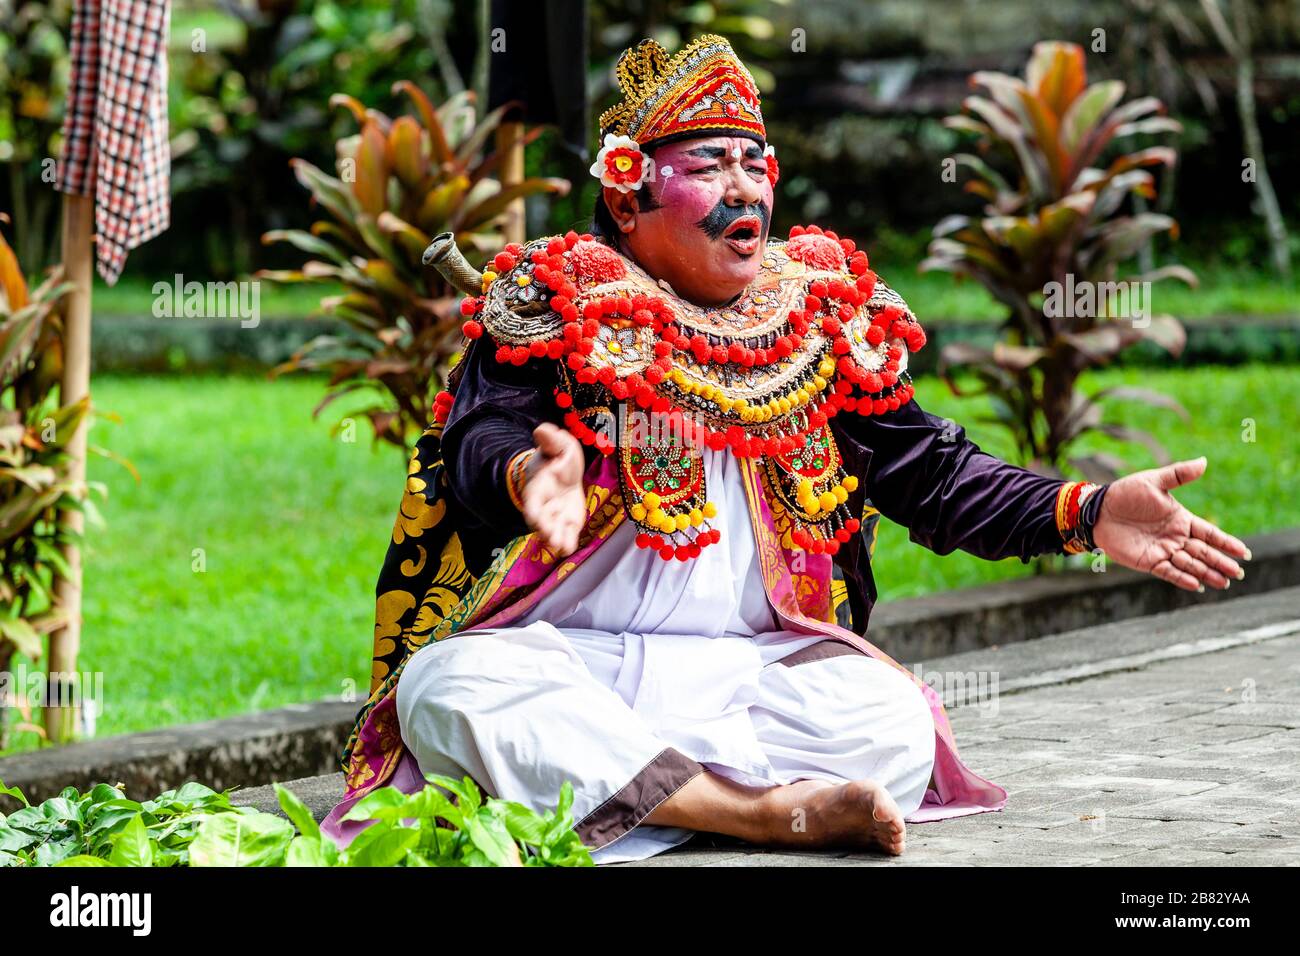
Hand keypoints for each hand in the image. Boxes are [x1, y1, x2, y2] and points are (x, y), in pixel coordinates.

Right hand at [519, 423, 586, 556]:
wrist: (564, 473)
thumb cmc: (557, 457)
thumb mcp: (559, 444)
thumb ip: (551, 439)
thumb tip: (542, 430)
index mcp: (538, 487)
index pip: (531, 500)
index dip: (532, 509)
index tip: (533, 517)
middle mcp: (544, 506)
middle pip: (540, 521)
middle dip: (544, 529)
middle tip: (550, 537)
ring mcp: (556, 517)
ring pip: (553, 532)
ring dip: (556, 539)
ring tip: (560, 546)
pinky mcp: (569, 524)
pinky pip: (566, 536)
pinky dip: (567, 543)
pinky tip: (569, 548)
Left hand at [1093, 456, 1249, 591]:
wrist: (1097, 510)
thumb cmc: (1125, 494)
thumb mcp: (1154, 482)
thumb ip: (1179, 475)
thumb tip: (1204, 461)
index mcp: (1180, 519)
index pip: (1209, 533)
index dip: (1226, 542)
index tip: (1243, 552)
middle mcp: (1175, 537)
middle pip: (1203, 551)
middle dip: (1221, 562)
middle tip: (1239, 572)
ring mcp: (1162, 550)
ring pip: (1190, 564)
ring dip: (1206, 573)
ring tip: (1224, 582)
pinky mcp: (1148, 561)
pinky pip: (1168, 572)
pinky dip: (1182, 578)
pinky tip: (1197, 585)